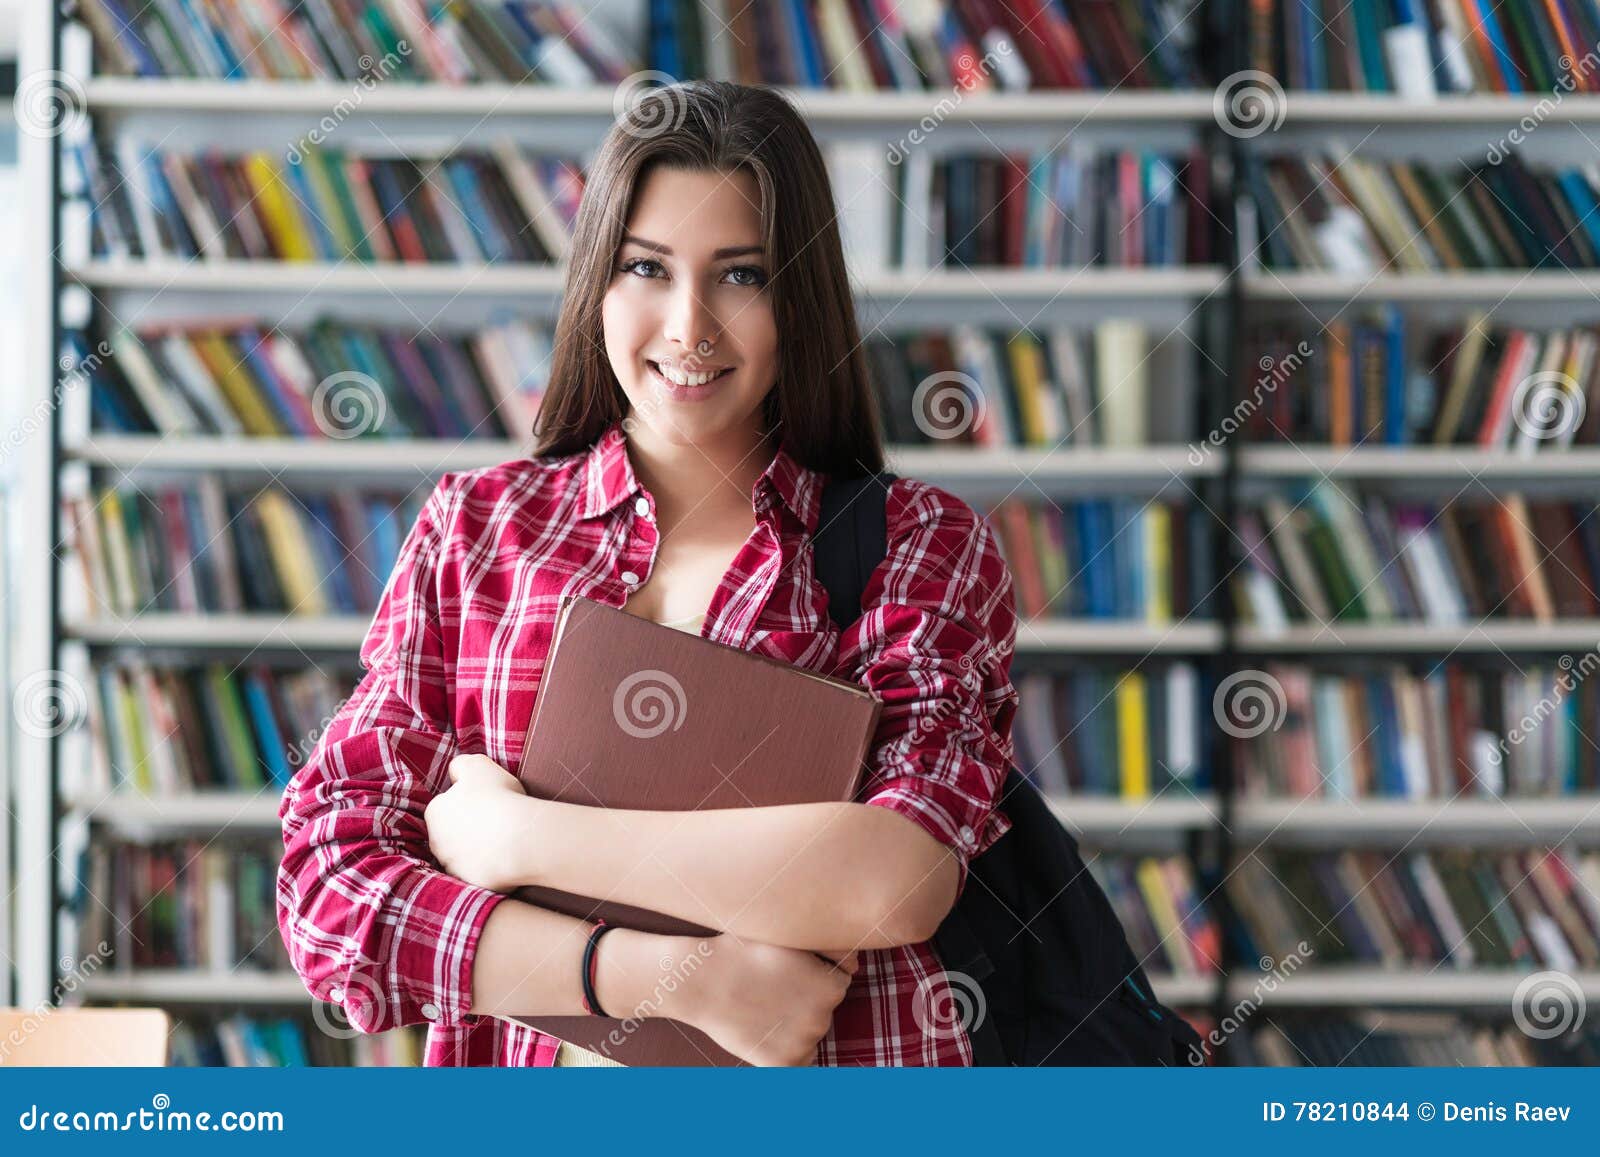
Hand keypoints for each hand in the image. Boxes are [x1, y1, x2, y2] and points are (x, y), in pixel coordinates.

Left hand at [424, 754, 538, 892]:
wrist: (518, 838)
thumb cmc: (498, 798)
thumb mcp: (477, 765)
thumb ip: (461, 766)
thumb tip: (455, 773)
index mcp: (434, 812)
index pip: (447, 806)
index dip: (467, 803)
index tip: (487, 803)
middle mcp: (435, 841)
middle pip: (452, 833)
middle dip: (468, 829)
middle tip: (495, 822)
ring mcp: (452, 866)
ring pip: (463, 855)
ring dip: (478, 850)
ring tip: (504, 841)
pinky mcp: (469, 884)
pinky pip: (478, 874)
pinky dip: (489, 868)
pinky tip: (506, 859)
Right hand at [652, 934, 859, 1065]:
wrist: (702, 980)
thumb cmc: (743, 951)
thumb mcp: (792, 936)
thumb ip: (831, 947)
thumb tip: (858, 964)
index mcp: (834, 985)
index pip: (835, 984)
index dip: (809, 976)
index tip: (785, 972)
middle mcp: (826, 1016)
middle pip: (821, 1010)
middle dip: (803, 1001)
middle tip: (769, 989)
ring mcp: (805, 1043)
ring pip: (808, 1034)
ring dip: (793, 1025)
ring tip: (761, 1007)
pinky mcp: (784, 1066)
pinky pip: (797, 1062)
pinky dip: (783, 1051)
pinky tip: (762, 1029)